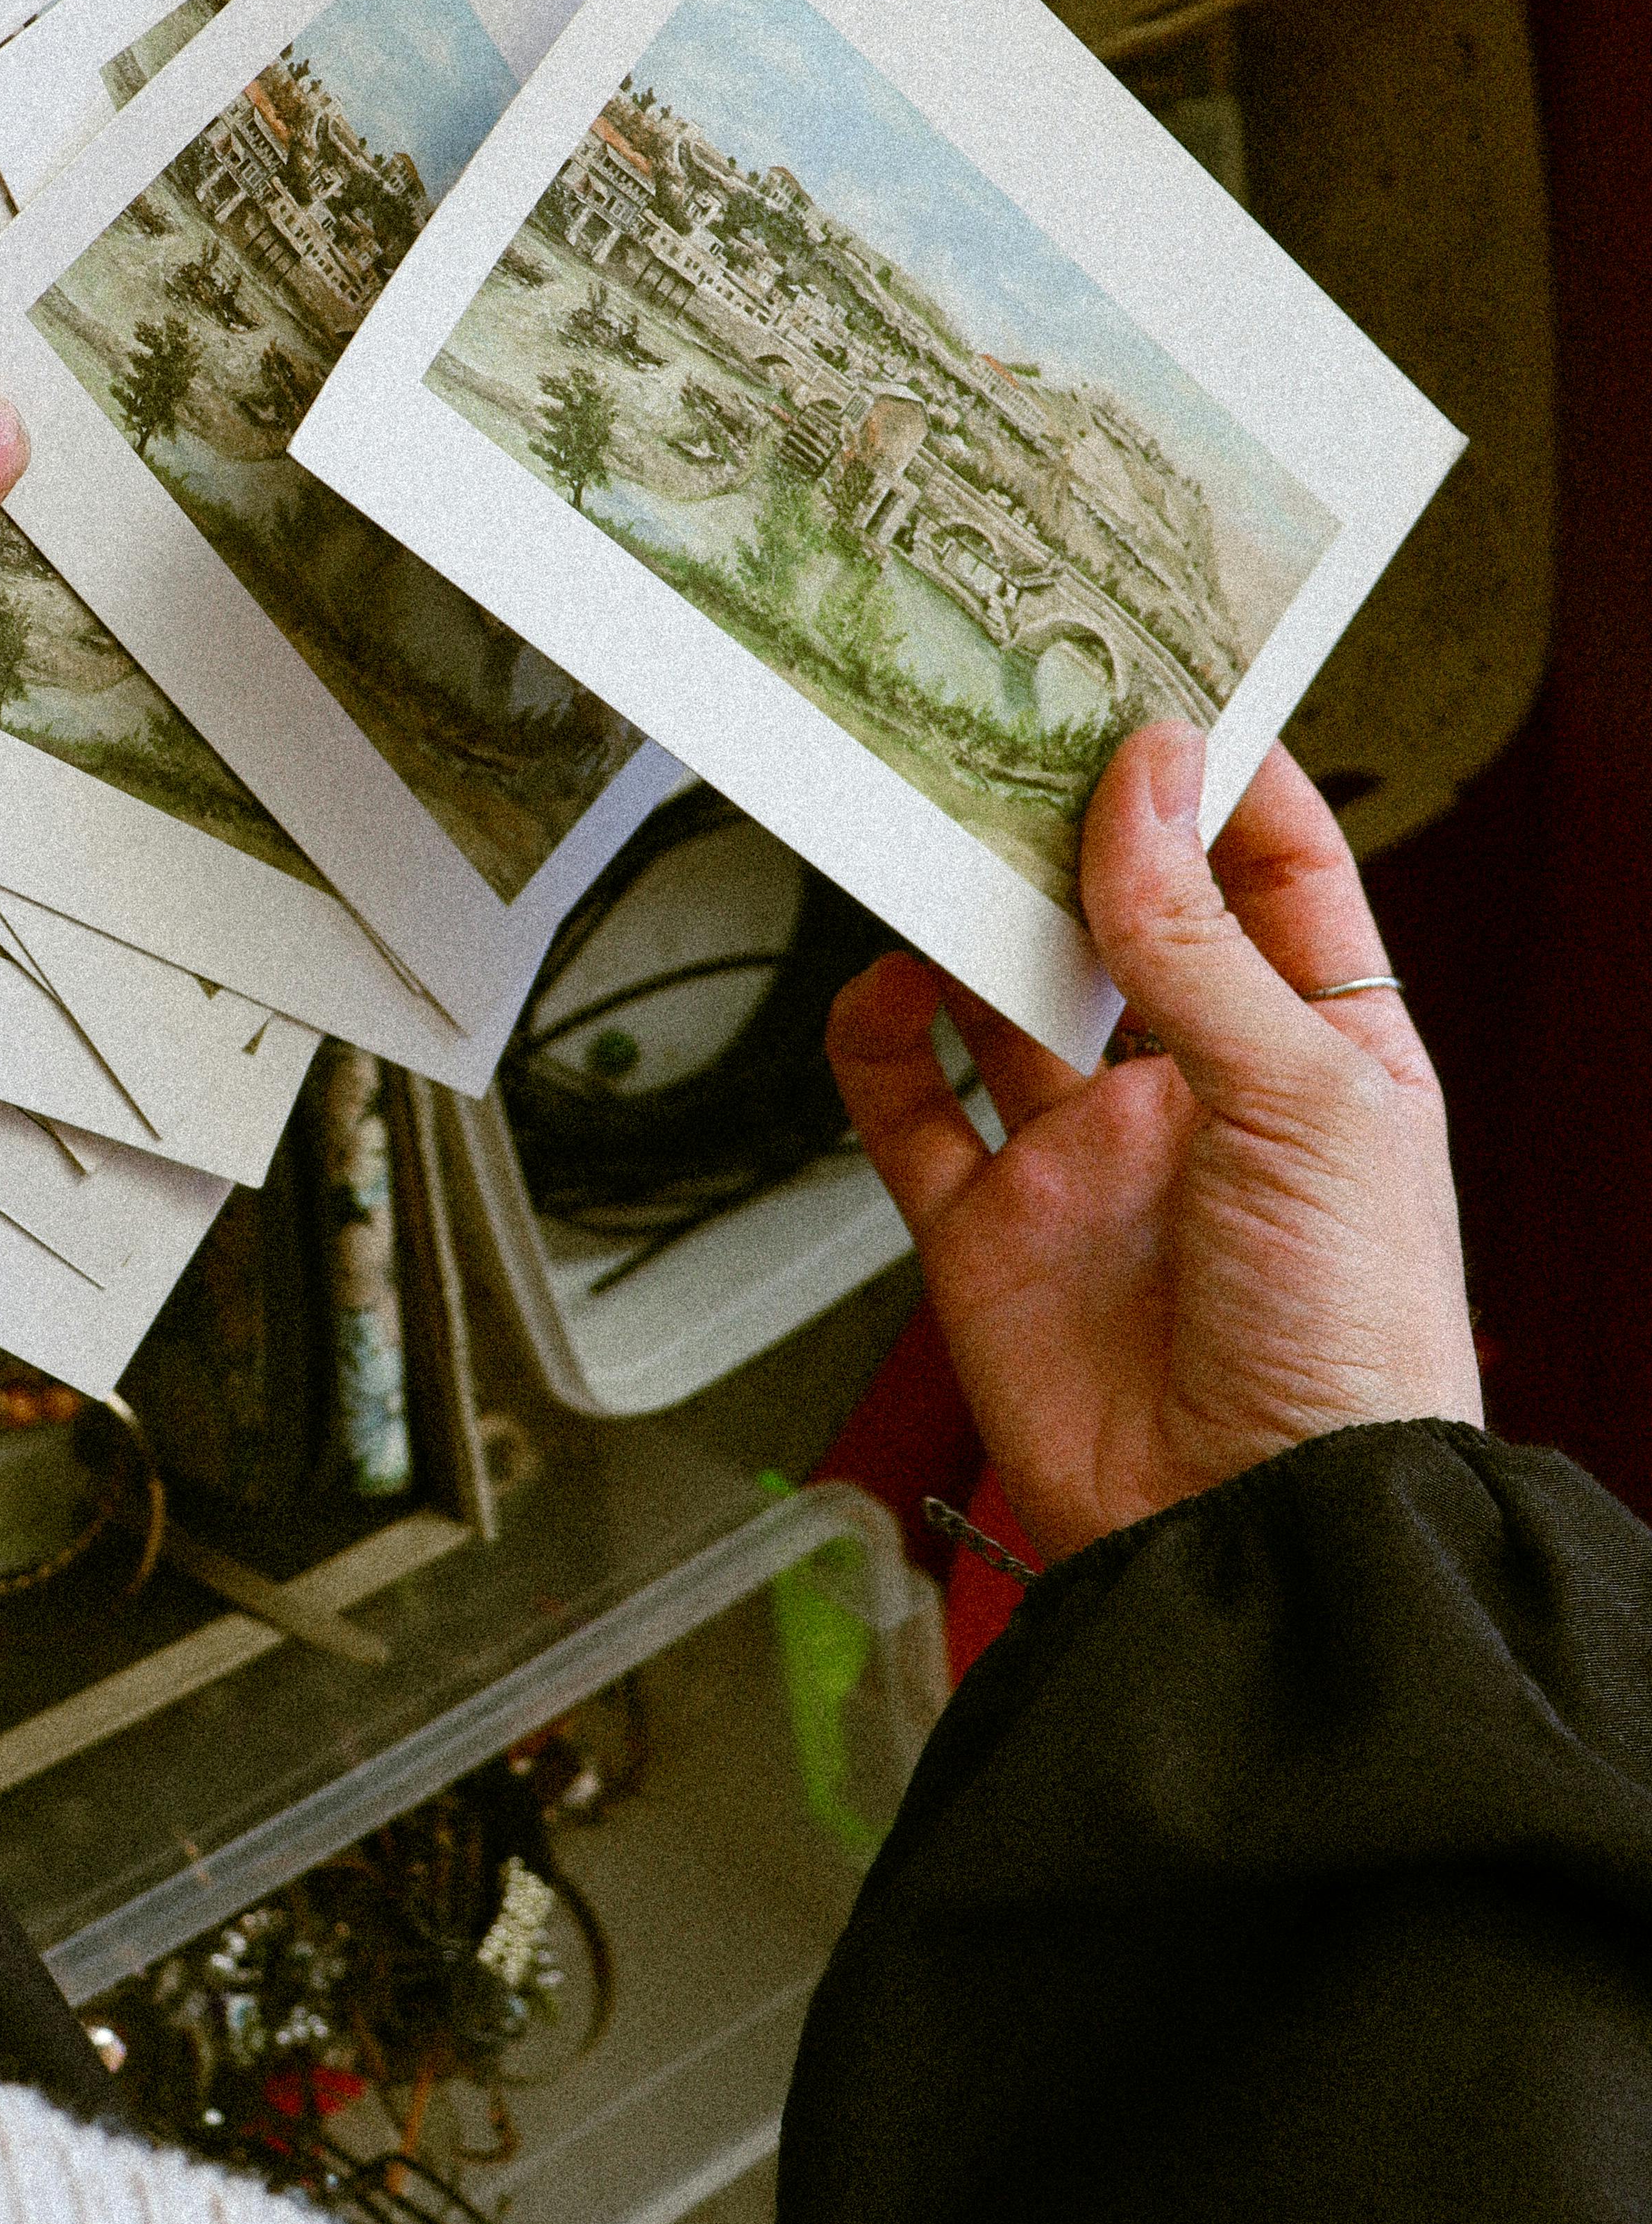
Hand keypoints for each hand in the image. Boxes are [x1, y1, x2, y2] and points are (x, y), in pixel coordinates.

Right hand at [825, 723, 1482, 1564]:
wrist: (1255, 1538)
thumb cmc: (1347, 1339)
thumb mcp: (1305, 1100)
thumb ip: (1199, 940)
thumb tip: (1144, 781)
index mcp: (1324, 1054)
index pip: (1280, 873)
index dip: (1222, 778)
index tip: (1153, 685)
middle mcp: (1202, 1095)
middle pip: (1122, 918)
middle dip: (1068, 829)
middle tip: (1005, 730)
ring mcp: (1090, 1163)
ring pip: (1001, 999)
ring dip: (964, 917)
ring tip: (929, 835)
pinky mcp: (989, 1234)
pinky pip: (907, 1110)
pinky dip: (876, 1039)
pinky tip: (882, 987)